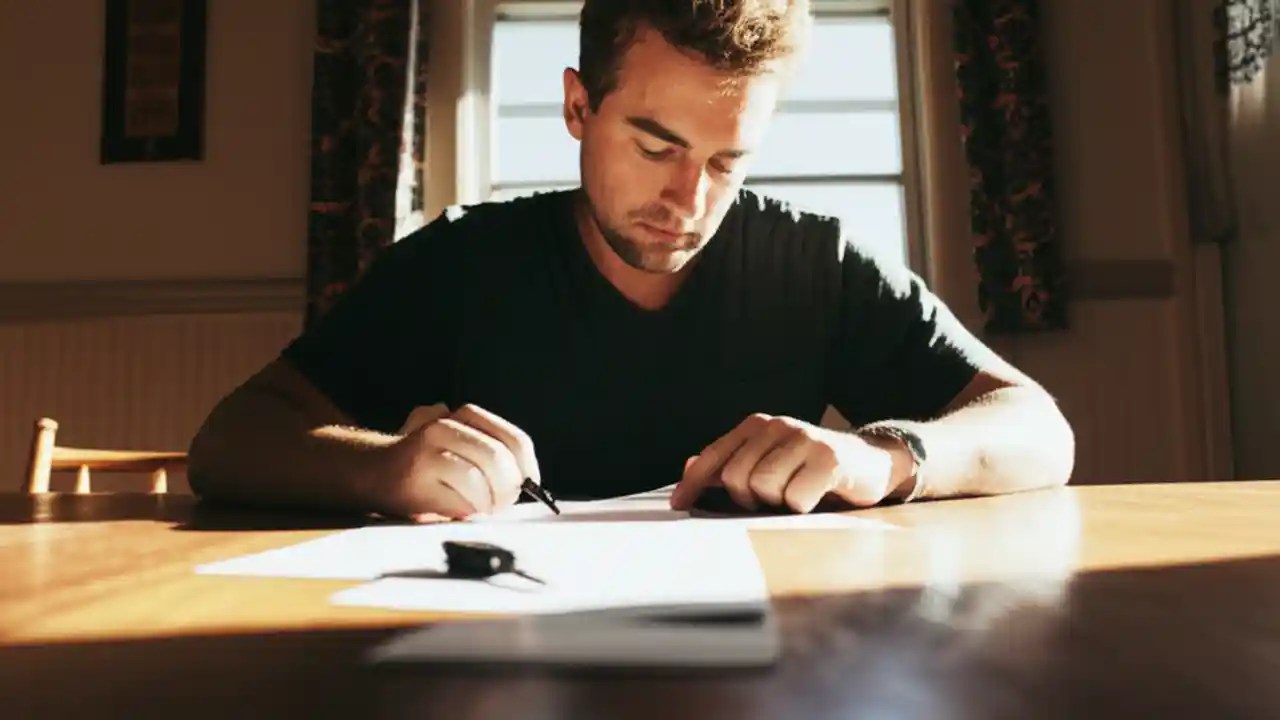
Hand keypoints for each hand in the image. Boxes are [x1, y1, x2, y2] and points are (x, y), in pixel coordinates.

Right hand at [382, 404, 541, 520]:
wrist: (374, 471)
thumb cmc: (426, 466)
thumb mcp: (461, 446)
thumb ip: (490, 453)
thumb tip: (526, 481)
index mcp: (465, 417)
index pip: (515, 440)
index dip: (527, 468)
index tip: (528, 485)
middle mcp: (446, 427)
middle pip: (498, 458)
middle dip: (507, 488)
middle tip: (502, 503)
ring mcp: (427, 449)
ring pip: (479, 476)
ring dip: (488, 500)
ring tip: (483, 507)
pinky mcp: (415, 476)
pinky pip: (457, 495)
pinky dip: (470, 508)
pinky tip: (464, 510)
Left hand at [670, 413, 908, 512]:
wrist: (872, 461)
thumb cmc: (813, 468)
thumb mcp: (770, 461)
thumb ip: (732, 463)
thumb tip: (691, 465)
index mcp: (758, 426)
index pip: (714, 456)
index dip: (693, 483)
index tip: (679, 505)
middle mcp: (779, 427)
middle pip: (735, 478)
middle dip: (748, 499)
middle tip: (771, 499)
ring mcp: (805, 440)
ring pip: (764, 488)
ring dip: (778, 503)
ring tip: (795, 494)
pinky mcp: (830, 460)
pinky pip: (796, 499)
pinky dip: (803, 507)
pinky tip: (816, 497)